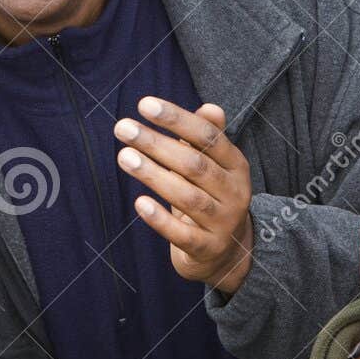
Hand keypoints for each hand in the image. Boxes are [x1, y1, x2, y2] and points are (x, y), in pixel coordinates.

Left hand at [115, 98, 253, 294]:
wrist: (229, 253)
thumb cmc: (211, 197)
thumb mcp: (215, 167)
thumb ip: (209, 138)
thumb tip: (210, 108)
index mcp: (236, 166)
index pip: (208, 137)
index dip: (177, 119)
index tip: (144, 105)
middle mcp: (234, 192)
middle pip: (195, 164)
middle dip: (157, 144)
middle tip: (123, 128)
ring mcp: (222, 223)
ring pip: (188, 197)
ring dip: (154, 175)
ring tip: (124, 157)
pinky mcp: (206, 249)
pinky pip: (182, 234)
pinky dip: (160, 219)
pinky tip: (139, 202)